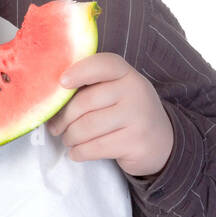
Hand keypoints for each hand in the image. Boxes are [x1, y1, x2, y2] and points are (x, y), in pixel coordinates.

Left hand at [46, 53, 173, 178]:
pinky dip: (79, 152)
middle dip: (63, 119)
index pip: (102, 64)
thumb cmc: (128, 114)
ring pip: (87, 128)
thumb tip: (52, 97)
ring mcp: (138, 117)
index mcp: (127, 74)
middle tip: (56, 128)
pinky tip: (77, 152)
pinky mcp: (135, 142)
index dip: (79, 71)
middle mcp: (135, 91)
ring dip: (70, 137)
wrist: (163, 142)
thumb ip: (93, 87)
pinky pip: (95, 147)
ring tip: (68, 139)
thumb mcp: (118, 93)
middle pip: (85, 103)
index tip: (61, 83)